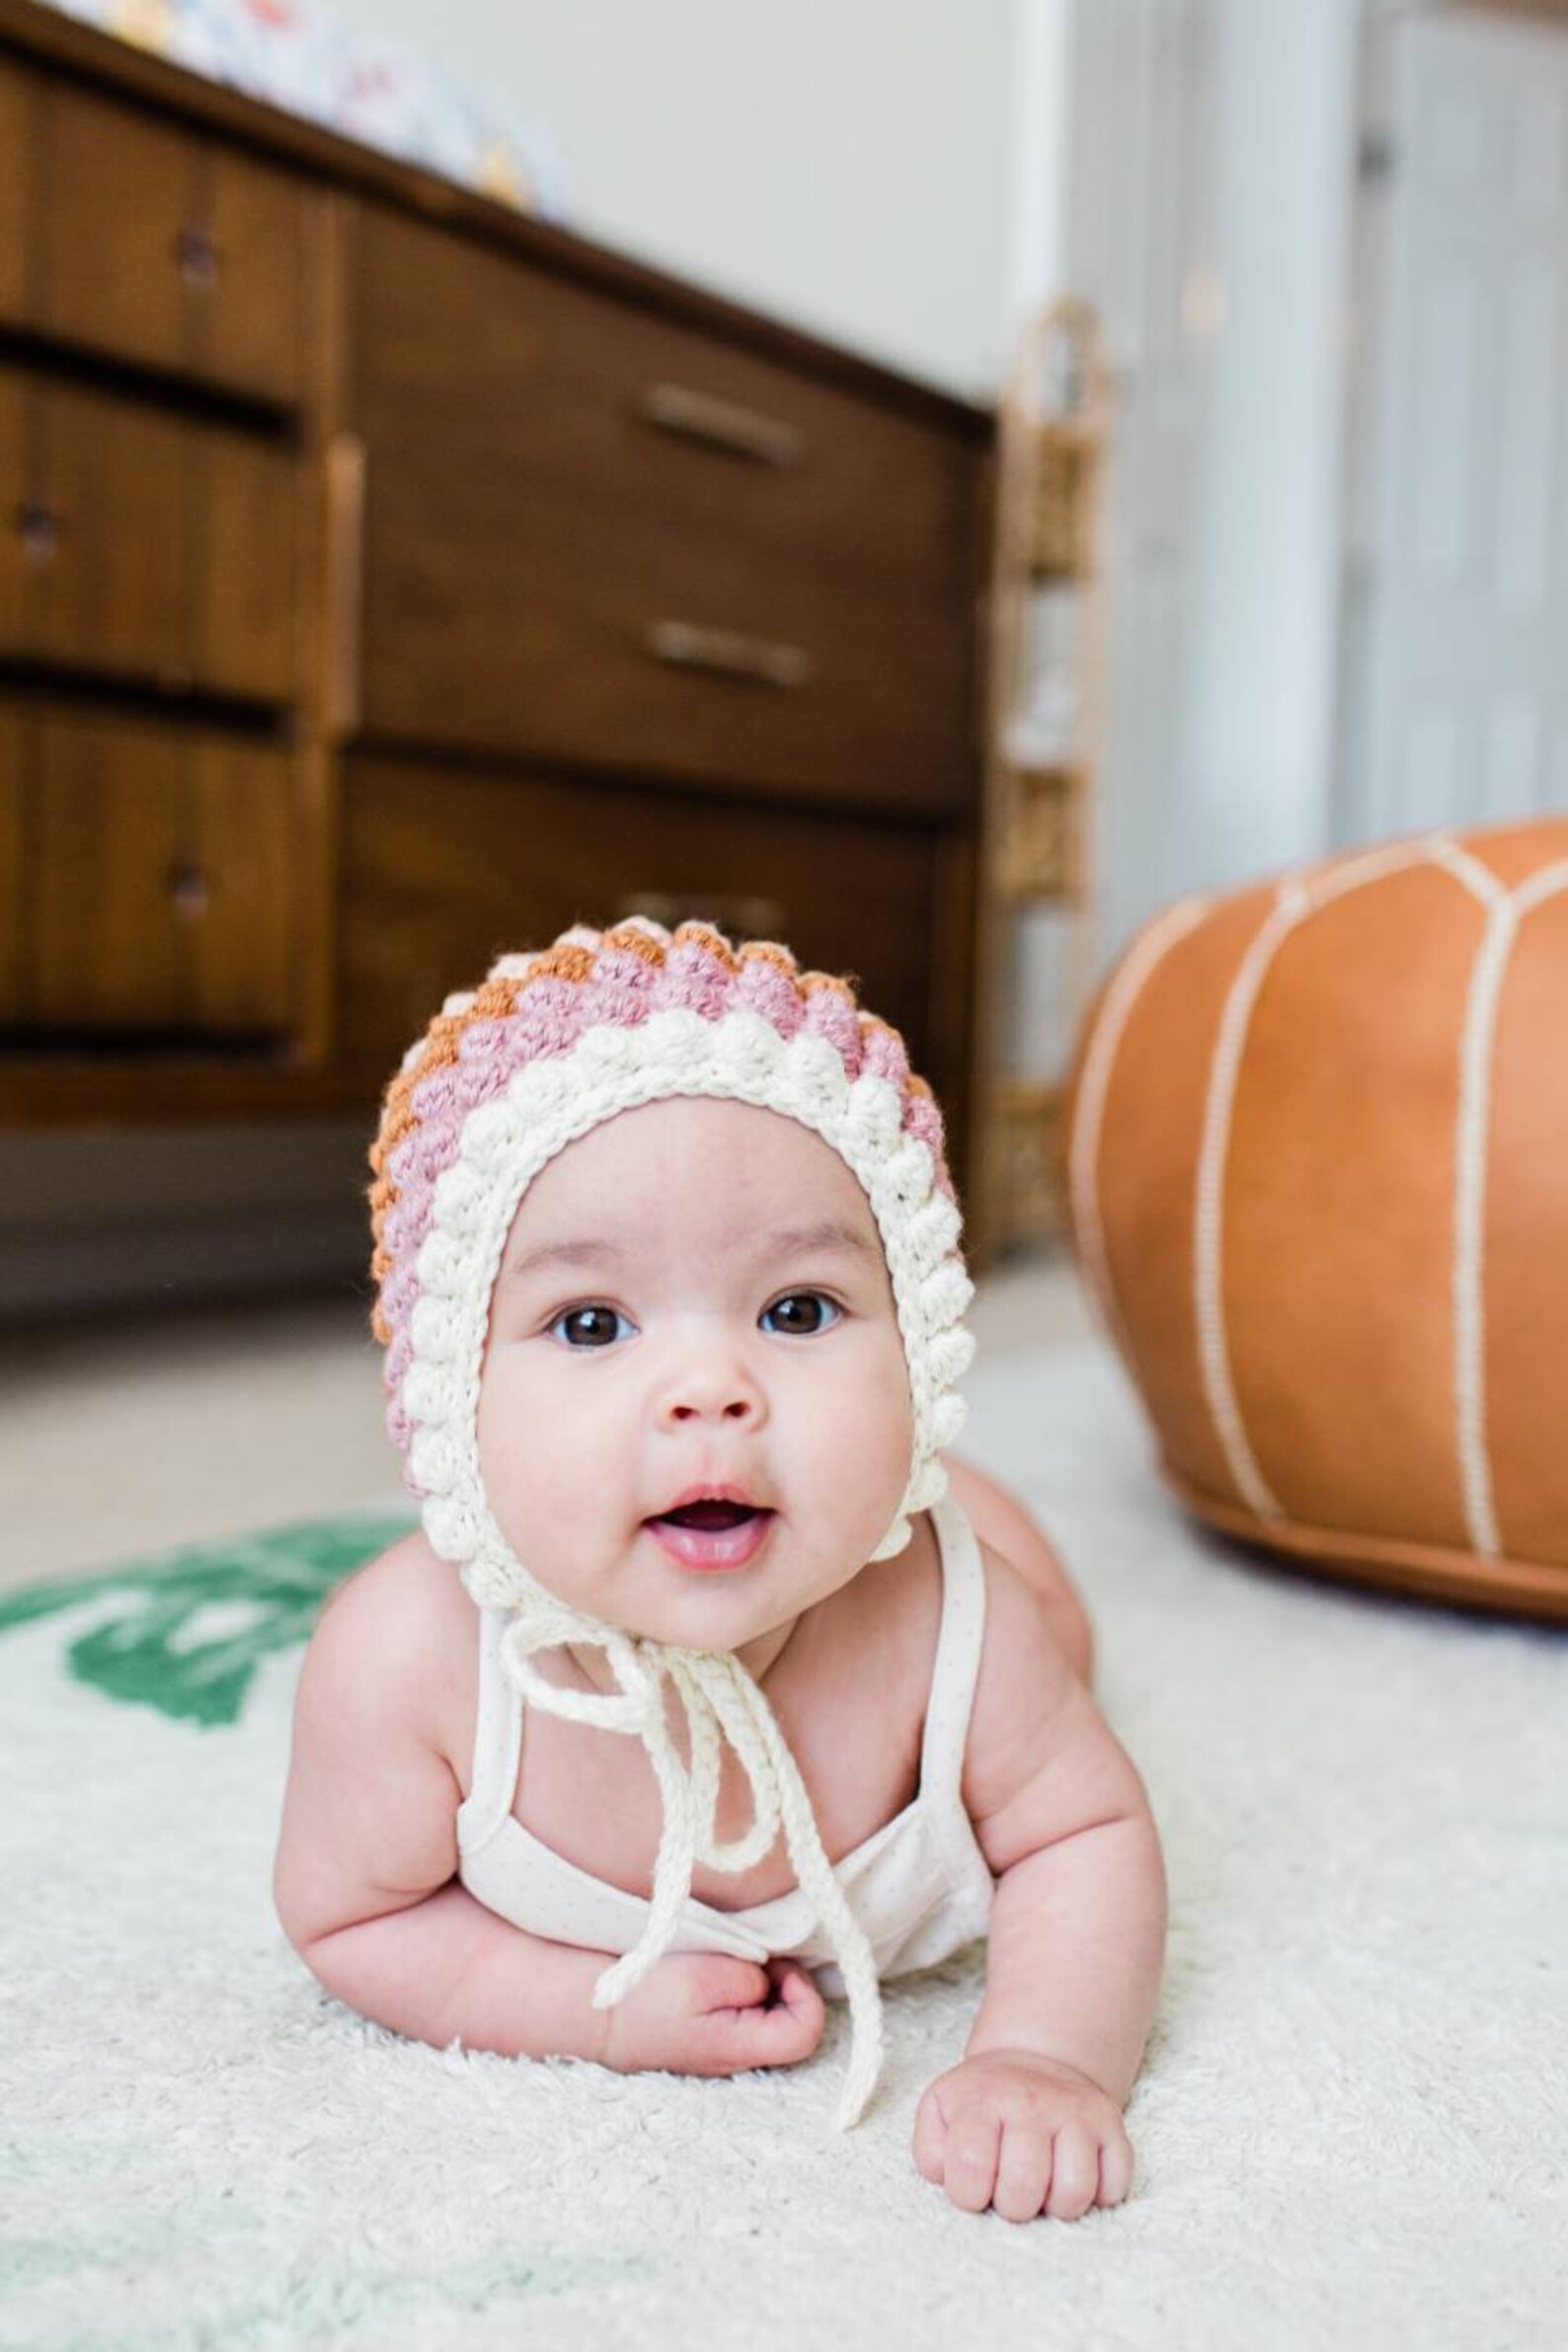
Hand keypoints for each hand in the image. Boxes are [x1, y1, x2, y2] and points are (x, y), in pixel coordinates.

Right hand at [599, 1952, 825, 2077]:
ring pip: (774, 2022)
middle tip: (759, 1960)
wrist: (599, 2015)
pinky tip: (725, 1975)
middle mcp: (739, 2057)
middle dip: (787, 1986)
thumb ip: (749, 1978)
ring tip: (737, 1964)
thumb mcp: (704, 1976)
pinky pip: (751, 2019)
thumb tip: (770, 1981)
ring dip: (766, 1988)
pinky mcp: (714, 2039)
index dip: (805, 1992)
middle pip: (795, 2027)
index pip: (806, 2033)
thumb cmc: (648, 1994)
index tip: (777, 1966)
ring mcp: (727, 2052)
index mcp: (740, 2046)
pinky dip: (748, 1993)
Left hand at [913, 2049, 1132, 2221]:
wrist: (1033, 2060)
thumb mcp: (940, 2112)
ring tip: (1044, 2188)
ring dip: (1056, 2207)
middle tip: (1010, 2191)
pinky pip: (1116, 2185)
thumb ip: (931, 2150)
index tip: (973, 2188)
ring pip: (1075, 2191)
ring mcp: (1075, 2111)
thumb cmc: (982, 2103)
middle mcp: (1031, 2101)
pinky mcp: (1111, 2124)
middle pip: (1024, 2187)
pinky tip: (1073, 2176)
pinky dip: (1098, 2195)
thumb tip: (947, 2177)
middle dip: (1013, 2207)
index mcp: (981, 2100)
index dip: (968, 2194)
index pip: (970, 2165)